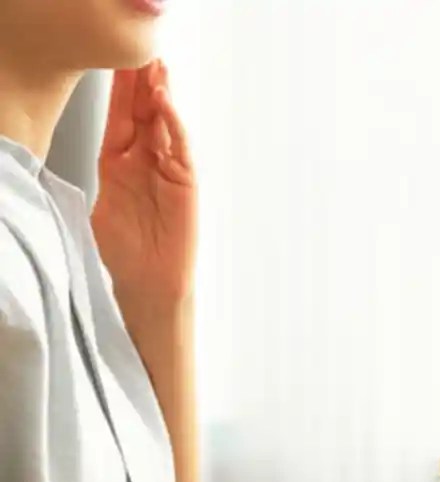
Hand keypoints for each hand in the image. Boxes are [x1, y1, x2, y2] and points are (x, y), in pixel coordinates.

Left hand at [92, 59, 196, 306]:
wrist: (146, 287)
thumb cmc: (123, 256)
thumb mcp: (93, 209)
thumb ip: (94, 178)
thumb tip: (69, 163)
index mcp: (120, 165)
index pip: (120, 118)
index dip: (119, 90)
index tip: (116, 62)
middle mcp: (146, 163)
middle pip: (145, 114)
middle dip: (143, 82)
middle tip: (142, 51)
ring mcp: (168, 172)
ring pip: (166, 125)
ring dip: (162, 95)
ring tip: (157, 66)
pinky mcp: (186, 186)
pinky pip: (181, 149)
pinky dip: (176, 125)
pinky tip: (166, 104)